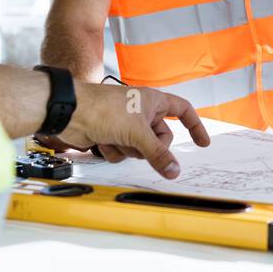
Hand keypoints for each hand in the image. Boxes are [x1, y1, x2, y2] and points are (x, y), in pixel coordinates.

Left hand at [55, 82, 210, 177]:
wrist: (71, 112)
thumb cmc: (104, 109)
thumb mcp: (138, 134)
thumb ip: (158, 154)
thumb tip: (174, 170)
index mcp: (153, 101)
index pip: (182, 110)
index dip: (194, 126)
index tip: (202, 142)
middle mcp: (141, 111)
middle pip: (160, 137)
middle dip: (149, 147)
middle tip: (139, 144)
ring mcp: (125, 123)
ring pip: (139, 148)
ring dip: (128, 149)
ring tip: (116, 138)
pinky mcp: (111, 134)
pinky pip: (122, 151)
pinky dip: (113, 150)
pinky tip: (102, 141)